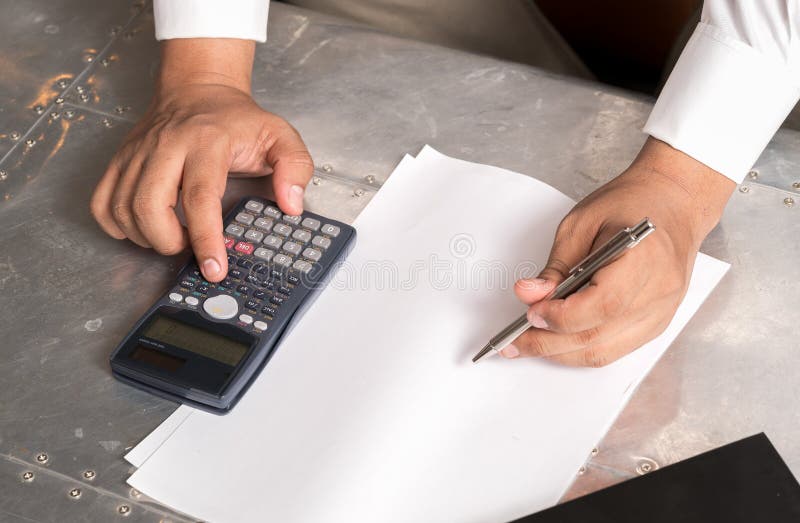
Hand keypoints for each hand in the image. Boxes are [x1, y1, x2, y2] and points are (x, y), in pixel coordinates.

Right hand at [90, 39, 313, 281]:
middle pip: (148, 205)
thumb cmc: (238, 120)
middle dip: (167, 242)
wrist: (199, 89)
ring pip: (122, 207)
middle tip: (189, 249)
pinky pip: (102, 201)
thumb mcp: (281, 136)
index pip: (200, 198)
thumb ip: (295, 168)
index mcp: (206, 143)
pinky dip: (116, 225)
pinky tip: (141, 228)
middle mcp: (166, 146)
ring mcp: (138, 152)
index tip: (214, 268)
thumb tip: (292, 205)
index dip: (205, 239)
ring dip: (145, 237)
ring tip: (171, 238)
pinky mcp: (120, 159)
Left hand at [503, 137, 735, 365]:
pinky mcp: (656, 323)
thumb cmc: (629, 204)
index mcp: (643, 258)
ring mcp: (661, 312)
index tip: (530, 313)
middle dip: (547, 343)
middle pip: (597, 336)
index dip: (560, 316)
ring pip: (603, 352)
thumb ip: (556, 265)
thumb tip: (530, 295)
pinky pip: (614, 350)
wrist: (673, 202)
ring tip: (529, 343)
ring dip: (561, 353)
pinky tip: (558, 341)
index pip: (601, 304)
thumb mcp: (580, 223)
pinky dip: (581, 350)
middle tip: (514, 341)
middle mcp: (659, 292)